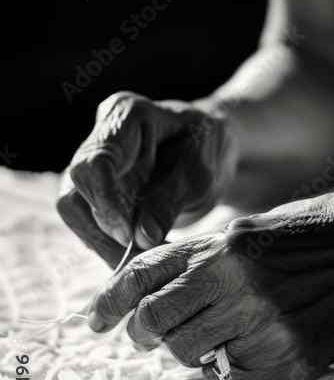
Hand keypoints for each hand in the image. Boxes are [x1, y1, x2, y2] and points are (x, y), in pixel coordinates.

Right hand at [56, 91, 235, 266]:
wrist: (212, 150)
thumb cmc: (209, 147)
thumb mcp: (200, 170)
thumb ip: (169, 198)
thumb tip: (140, 237)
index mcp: (125, 116)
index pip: (95, 162)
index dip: (105, 202)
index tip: (129, 235)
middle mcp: (100, 140)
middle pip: (74, 193)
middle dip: (105, 234)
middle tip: (143, 260)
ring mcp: (93, 168)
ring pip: (77, 215)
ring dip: (107, 247)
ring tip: (147, 263)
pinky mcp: (96, 193)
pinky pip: (91, 225)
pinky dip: (113, 248)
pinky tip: (142, 257)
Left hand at [86, 187, 333, 379]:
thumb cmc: (330, 230)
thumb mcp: (261, 227)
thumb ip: (209, 256)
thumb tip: (156, 289)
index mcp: (229, 245)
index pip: (144, 277)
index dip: (111, 301)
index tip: (98, 320)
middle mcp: (240, 287)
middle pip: (159, 327)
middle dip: (152, 333)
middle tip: (158, 336)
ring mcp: (268, 329)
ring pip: (193, 361)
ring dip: (196, 353)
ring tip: (222, 336)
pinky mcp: (295, 365)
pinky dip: (230, 379)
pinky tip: (252, 356)